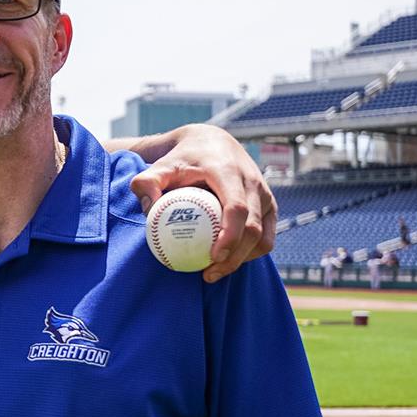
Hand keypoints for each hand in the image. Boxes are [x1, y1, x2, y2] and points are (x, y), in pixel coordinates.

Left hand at [130, 124, 276, 281]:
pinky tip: (228, 261)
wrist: (213, 142)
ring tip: (215, 272)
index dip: (229, 236)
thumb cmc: (182, 159)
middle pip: (253, 228)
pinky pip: (267, 236)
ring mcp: (265, 194)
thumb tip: (149, 209)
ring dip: (243, 259)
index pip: (236, 207)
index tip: (212, 258)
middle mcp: (252, 182)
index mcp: (229, 172)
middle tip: (209, 274)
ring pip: (263, 236)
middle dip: (235, 257)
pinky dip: (251, 253)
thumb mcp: (160, 166)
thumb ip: (146, 182)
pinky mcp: (270, 204)